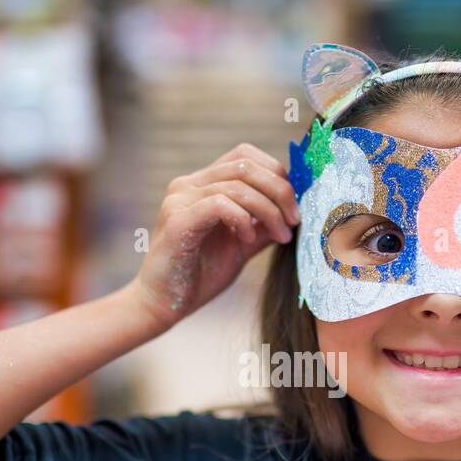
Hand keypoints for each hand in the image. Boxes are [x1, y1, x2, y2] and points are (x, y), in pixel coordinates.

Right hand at [132, 143, 299, 327]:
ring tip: (279, 235)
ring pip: (236, 184)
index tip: (293, 206)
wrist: (164, 304)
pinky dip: (242, 219)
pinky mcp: (177, 220)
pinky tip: (247, 239)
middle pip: (244, 165)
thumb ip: (264, 225)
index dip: (275, 173)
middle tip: (294, 220)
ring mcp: (180, 199)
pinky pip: (219, 204)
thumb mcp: (243, 245)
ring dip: (268, 210)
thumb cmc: (200, 274)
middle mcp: (188, 185)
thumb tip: (295, 211)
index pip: (244, 156)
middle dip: (279, 191)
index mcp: (202, 184)